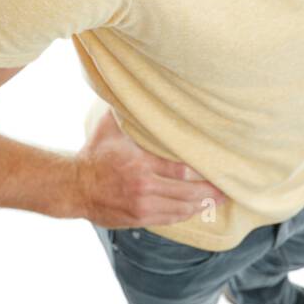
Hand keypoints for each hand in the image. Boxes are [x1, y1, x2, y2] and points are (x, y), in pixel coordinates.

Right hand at [75, 109, 226, 227]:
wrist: (74, 186)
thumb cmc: (95, 153)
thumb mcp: (109, 127)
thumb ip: (127, 110)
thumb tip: (138, 84)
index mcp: (139, 164)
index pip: (180, 170)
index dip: (203, 172)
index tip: (220, 167)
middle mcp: (143, 187)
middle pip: (187, 192)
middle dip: (210, 191)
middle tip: (229, 188)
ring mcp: (142, 206)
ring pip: (181, 209)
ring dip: (202, 205)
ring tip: (220, 200)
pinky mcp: (138, 219)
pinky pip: (169, 219)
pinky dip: (186, 214)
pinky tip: (198, 209)